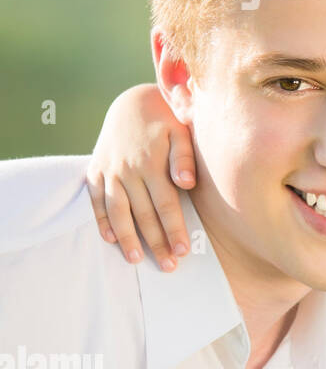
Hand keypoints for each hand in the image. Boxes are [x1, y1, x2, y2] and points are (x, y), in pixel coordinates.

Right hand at [86, 84, 195, 271]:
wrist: (132, 102)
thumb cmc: (166, 119)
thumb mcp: (180, 131)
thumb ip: (183, 158)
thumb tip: (187, 184)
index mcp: (151, 163)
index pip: (166, 205)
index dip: (175, 229)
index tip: (184, 251)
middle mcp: (127, 171)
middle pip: (143, 214)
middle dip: (156, 242)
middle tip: (168, 266)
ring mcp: (108, 171)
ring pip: (117, 212)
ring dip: (127, 238)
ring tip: (136, 260)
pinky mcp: (95, 171)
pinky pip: (96, 201)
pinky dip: (102, 220)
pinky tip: (110, 239)